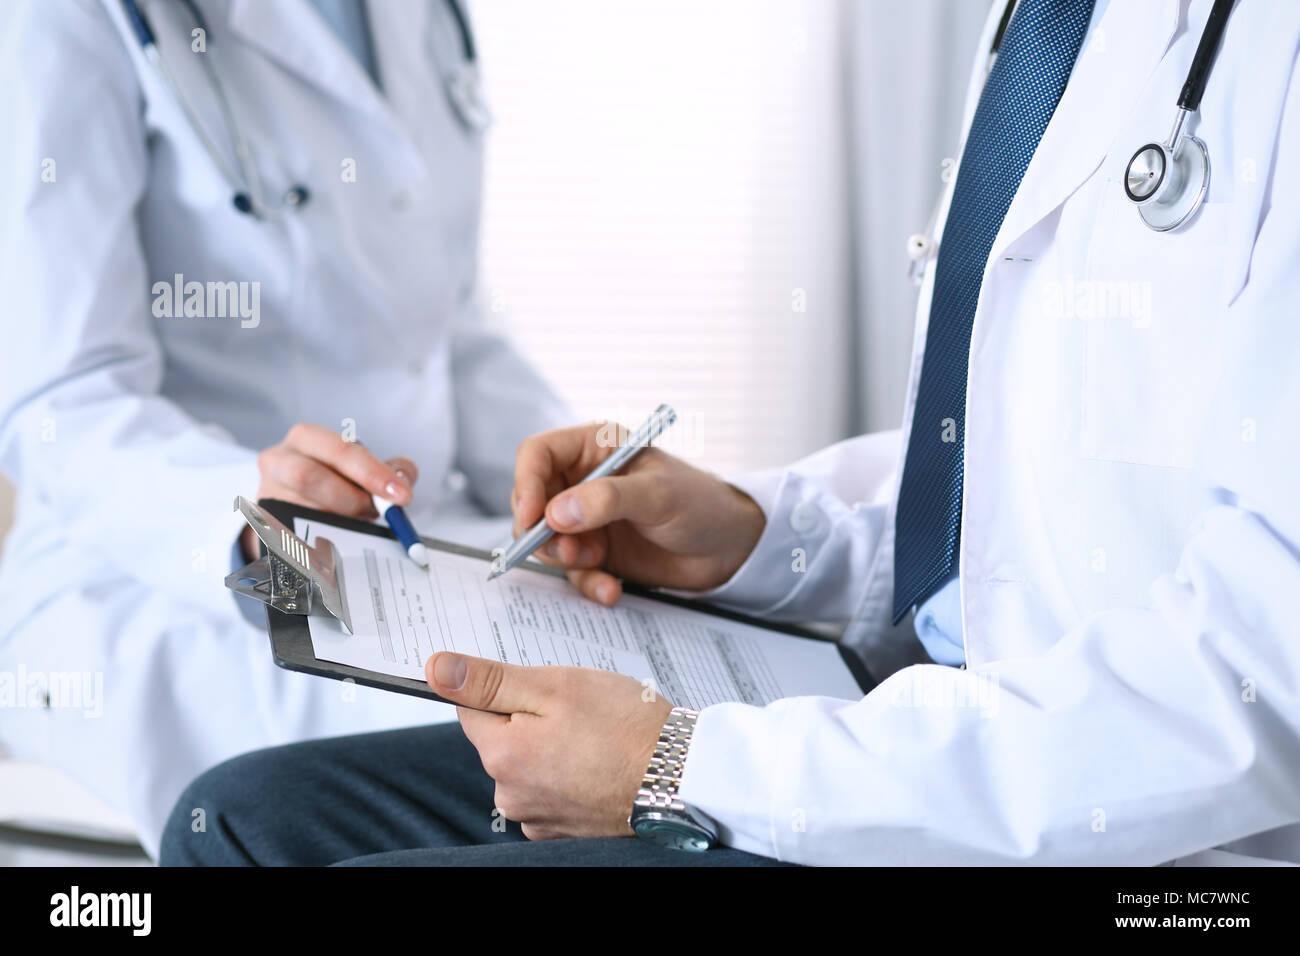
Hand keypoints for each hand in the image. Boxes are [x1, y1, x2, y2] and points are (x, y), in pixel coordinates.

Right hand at [242, 423, 417, 559]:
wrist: (294, 507)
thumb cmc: (336, 484)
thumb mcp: (364, 472)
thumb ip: (392, 471)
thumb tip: (403, 479)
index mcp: (307, 438)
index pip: (341, 449)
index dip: (373, 473)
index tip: (401, 495)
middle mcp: (278, 459)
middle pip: (309, 476)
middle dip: (350, 498)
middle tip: (373, 512)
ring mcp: (264, 491)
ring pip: (297, 507)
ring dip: (334, 519)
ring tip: (354, 523)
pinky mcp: (261, 522)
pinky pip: (288, 534)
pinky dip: (316, 540)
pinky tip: (335, 541)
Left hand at [427, 651, 671, 839]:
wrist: (683, 777)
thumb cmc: (627, 727)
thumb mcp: (556, 685)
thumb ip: (491, 679)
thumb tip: (436, 669)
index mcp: (502, 755)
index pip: (473, 708)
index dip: (507, 689)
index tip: (543, 688)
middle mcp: (511, 795)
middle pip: (503, 738)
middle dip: (532, 718)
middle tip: (579, 710)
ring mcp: (538, 818)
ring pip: (529, 764)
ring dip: (552, 747)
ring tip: (597, 738)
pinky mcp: (563, 831)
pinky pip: (552, 789)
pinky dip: (571, 774)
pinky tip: (600, 763)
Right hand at [510, 422, 765, 603]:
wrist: (729, 548)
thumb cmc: (701, 503)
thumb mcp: (657, 495)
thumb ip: (607, 500)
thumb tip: (556, 513)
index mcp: (594, 447)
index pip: (538, 454)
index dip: (526, 482)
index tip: (531, 518)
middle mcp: (583, 480)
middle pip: (532, 500)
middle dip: (542, 531)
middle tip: (568, 551)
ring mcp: (587, 518)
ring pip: (546, 540)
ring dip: (564, 559)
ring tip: (596, 565)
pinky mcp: (596, 552)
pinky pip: (571, 570)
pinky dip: (587, 583)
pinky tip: (611, 590)